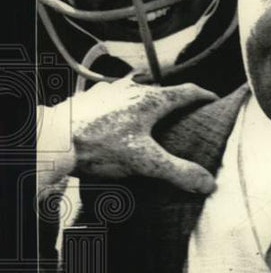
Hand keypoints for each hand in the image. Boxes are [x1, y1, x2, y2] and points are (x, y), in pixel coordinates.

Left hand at [37, 76, 216, 194]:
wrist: (54, 139)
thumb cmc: (99, 146)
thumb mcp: (146, 162)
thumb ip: (179, 172)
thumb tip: (208, 182)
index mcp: (150, 100)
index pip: (186, 91)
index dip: (204, 96)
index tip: (213, 100)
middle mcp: (130, 90)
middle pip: (161, 91)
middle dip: (174, 103)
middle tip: (183, 116)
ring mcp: (107, 94)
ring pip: (134, 94)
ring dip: (145, 104)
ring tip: (148, 122)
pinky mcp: (88, 101)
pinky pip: (111, 101)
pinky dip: (120, 111)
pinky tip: (116, 125)